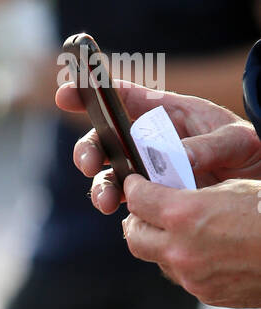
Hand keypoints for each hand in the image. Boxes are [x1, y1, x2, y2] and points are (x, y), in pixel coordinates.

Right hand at [56, 79, 260, 211]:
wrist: (255, 190)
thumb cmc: (249, 153)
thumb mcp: (238, 140)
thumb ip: (209, 144)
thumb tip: (178, 160)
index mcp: (165, 114)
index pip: (122, 98)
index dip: (90, 92)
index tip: (66, 92)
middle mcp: (148, 143)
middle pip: (103, 142)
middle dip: (89, 152)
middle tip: (90, 164)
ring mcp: (146, 174)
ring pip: (109, 178)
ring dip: (102, 189)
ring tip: (107, 202)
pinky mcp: (150, 201)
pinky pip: (128, 205)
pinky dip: (122, 211)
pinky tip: (128, 217)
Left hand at [121, 175, 260, 306]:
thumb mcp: (233, 188)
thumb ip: (195, 195)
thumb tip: (174, 195)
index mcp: (186, 214)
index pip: (139, 200)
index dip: (134, 188)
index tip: (135, 183)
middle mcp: (181, 249)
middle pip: (135, 236)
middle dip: (135, 220)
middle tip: (142, 210)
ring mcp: (192, 277)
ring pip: (156, 259)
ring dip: (157, 243)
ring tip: (171, 230)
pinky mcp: (204, 294)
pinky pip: (181, 276)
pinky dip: (181, 261)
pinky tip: (197, 249)